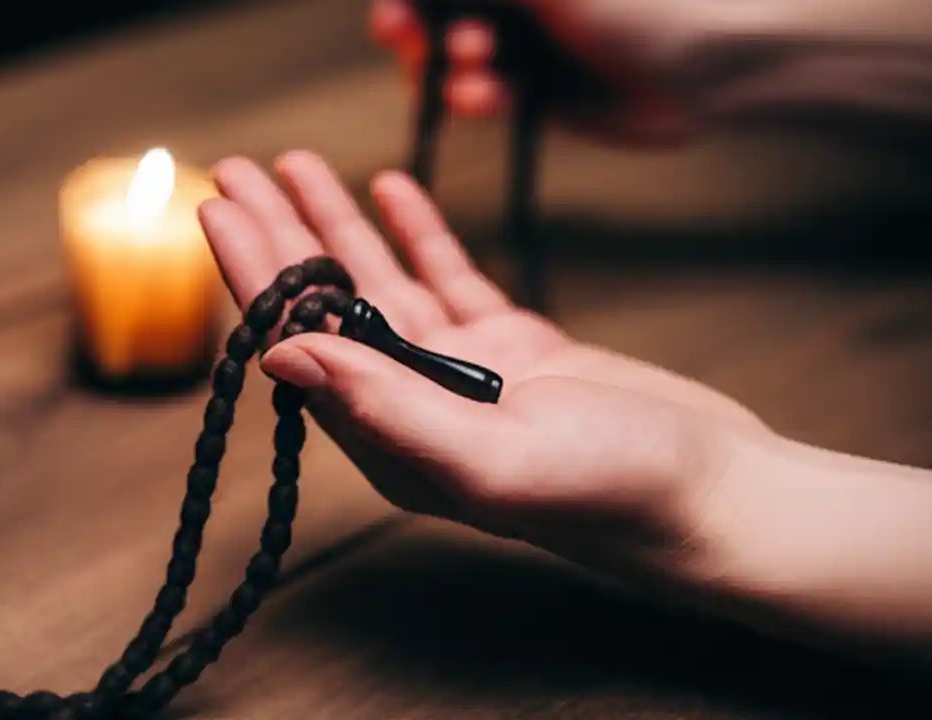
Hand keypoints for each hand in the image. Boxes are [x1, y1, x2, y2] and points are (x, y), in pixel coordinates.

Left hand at [199, 151, 766, 585]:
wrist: (713, 493)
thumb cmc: (612, 491)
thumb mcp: (491, 455)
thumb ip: (383, 409)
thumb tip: (276, 356)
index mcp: (392, 441)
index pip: (301, 344)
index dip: (255, 275)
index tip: (218, 210)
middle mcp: (415, 407)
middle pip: (329, 308)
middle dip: (279, 238)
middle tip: (235, 172)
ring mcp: (464, 376)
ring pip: (383, 287)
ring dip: (337, 226)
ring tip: (294, 167)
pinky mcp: (514, 350)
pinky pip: (450, 281)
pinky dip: (418, 235)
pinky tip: (389, 191)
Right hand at [370, 0, 692, 146]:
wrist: (701, 71)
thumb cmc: (639, 4)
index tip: (394, 6)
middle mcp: (513, 3)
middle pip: (432, 11)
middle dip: (411, 21)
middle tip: (400, 31)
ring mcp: (519, 46)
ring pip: (447, 58)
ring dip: (445, 61)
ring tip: (474, 60)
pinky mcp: (530, 95)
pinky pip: (479, 98)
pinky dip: (474, 97)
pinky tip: (486, 97)